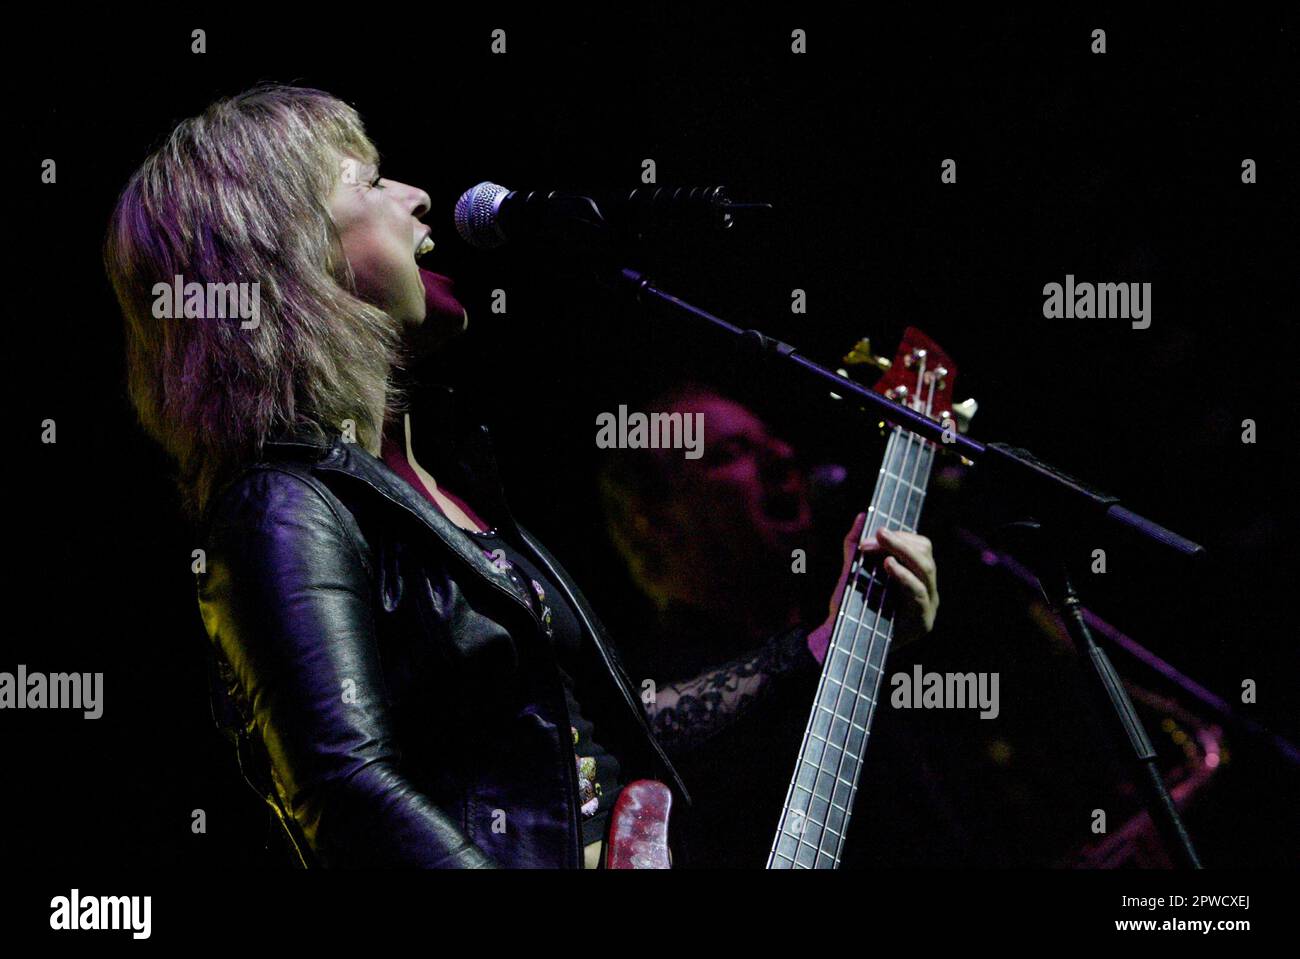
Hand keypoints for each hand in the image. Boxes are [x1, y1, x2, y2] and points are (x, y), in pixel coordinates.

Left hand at [806, 513, 938, 665]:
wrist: (838, 640)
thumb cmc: (849, 607)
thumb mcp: (853, 571)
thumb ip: (856, 545)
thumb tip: (862, 515)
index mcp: (915, 576)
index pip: (920, 546)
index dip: (899, 536)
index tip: (872, 534)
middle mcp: (926, 590)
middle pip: (926, 553)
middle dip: (900, 540)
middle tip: (878, 533)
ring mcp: (928, 605)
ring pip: (926, 569)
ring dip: (903, 552)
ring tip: (883, 542)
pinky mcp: (922, 621)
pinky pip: (918, 592)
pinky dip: (904, 576)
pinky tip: (889, 565)